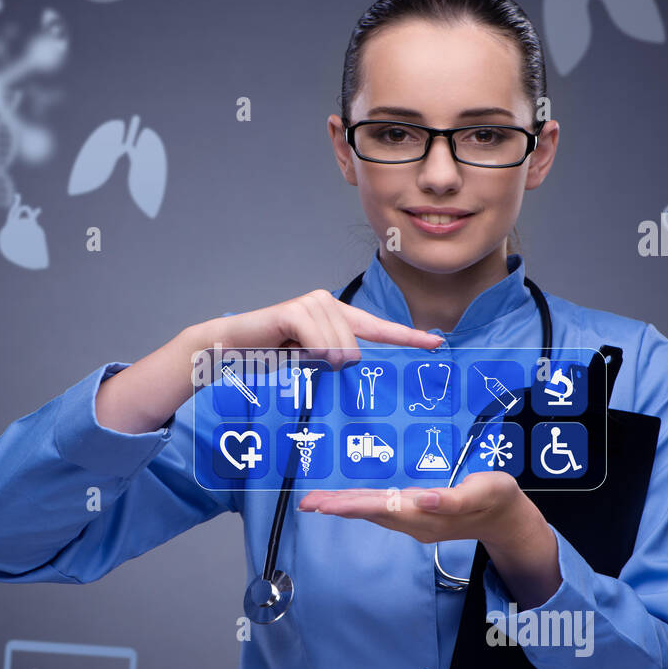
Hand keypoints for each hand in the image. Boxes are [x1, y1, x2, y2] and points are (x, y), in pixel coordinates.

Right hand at [193, 288, 443, 370]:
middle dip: (334, 366)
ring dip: (317, 362)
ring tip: (293, 354)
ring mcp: (314, 302)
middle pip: (356, 350)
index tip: (436, 343)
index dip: (409, 337)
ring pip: (341, 350)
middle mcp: (330, 303)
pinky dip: (309, 355)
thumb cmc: (271, 354)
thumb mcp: (311, 360)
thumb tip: (355, 364)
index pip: (379, 329)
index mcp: (338, 317)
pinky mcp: (296, 310)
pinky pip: (322, 345)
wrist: (231, 347)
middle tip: (305, 361)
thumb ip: (336, 359)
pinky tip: (290, 349)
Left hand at [296, 471, 521, 544]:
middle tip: (304, 504)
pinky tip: (343, 503)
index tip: (324, 507)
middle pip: (369, 513)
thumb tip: (422, 499)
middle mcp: (415, 522)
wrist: (506, 520)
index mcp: (427, 514)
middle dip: (336, 507)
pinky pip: (380, 511)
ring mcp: (414, 522)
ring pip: (371, 513)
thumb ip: (454, 498)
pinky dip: (358, 506)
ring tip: (314, 503)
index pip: (381, 509)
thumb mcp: (484, 492)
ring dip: (342, 507)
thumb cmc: (497, 499)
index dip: (351, 506)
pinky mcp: (415, 517)